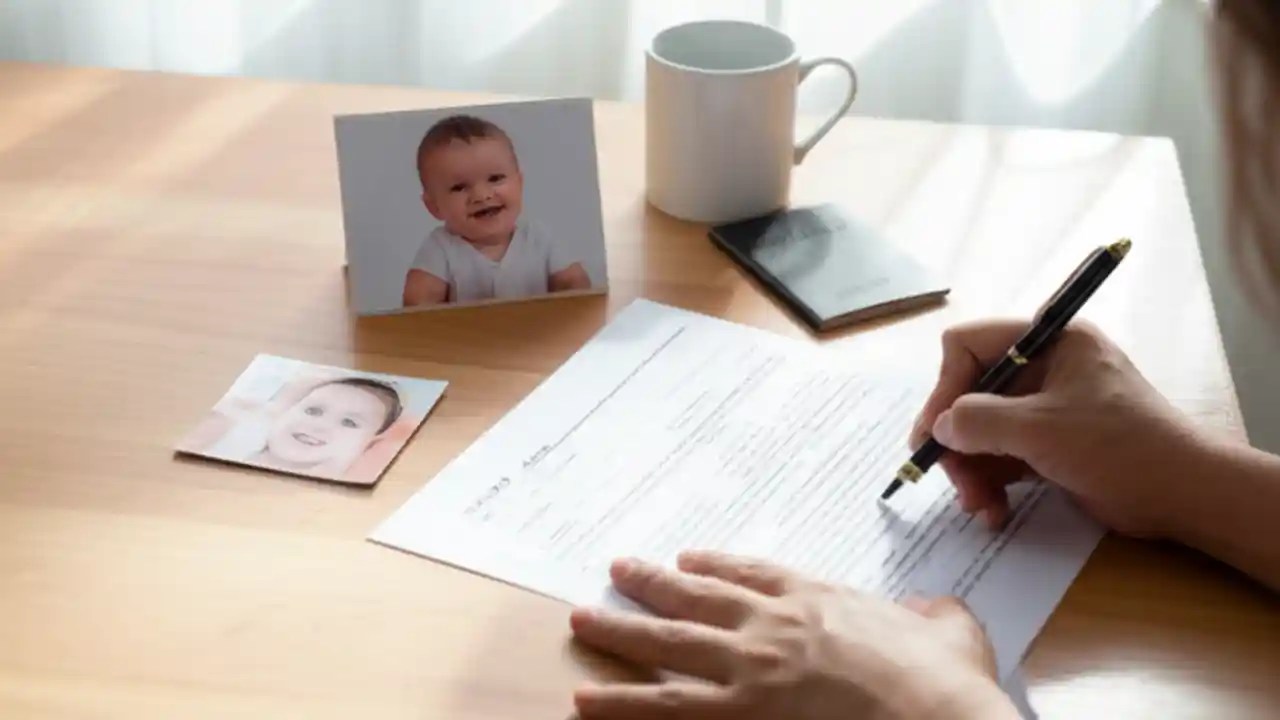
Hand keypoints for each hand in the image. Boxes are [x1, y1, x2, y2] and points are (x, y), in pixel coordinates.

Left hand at [570, 552, 1016, 719]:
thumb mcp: (950, 631)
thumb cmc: (945, 684)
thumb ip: (932, 616)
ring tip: (582, 621)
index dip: (716, 563)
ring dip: (620, 632)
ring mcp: (748, 672)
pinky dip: (621, 704)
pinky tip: (587, 699)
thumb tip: (934, 611)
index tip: (689, 557)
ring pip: (666, 646)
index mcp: (817, 600)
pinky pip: (663, 709)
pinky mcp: (736, 718)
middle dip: (652, 583)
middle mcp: (772, 627)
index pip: (754, 572)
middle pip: (696, 597)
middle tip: (619, 570)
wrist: (937, 719)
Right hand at [912, 319, 1205, 536]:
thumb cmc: (1119, 446)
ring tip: (978, 506)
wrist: (1184, 494)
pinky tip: (994, 512)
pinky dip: (993, 483)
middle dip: (959, 441)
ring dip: (972, 470)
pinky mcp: (1051, 444)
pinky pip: (1004, 456)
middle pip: (971, 394)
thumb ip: (980, 421)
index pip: (970, 347)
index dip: (945, 388)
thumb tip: (940, 428)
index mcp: (1048, 341)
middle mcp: (1044, 367)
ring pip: (983, 431)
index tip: (934, 434)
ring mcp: (1047, 408)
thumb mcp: (1040, 429)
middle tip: (953, 481)